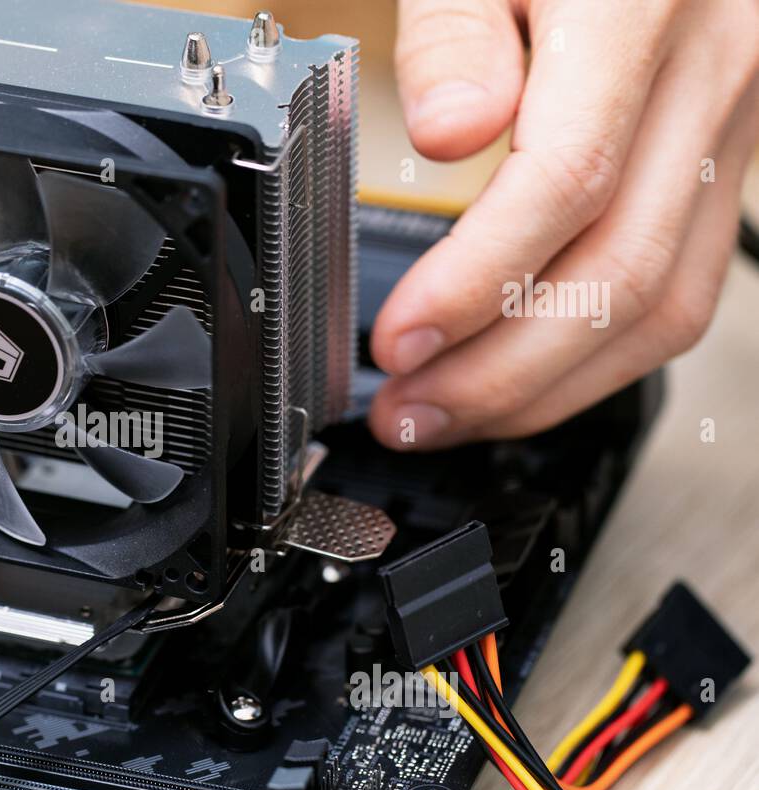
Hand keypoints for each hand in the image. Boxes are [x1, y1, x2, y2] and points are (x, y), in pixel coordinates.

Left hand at [369, 0, 758, 448]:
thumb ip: (454, 29)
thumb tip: (449, 129)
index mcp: (642, 7)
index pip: (567, 180)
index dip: (475, 280)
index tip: (398, 337)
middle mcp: (713, 72)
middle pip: (620, 271)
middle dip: (501, 370)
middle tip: (408, 410)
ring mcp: (735, 125)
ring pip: (663, 304)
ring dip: (544, 386)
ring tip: (446, 415)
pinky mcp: (727, 163)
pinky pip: (678, 288)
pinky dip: (593, 357)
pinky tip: (520, 380)